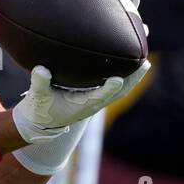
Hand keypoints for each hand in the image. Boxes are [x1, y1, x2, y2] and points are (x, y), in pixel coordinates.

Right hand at [13, 61, 149, 142]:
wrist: (43, 121)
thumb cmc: (41, 108)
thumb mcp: (37, 96)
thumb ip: (39, 83)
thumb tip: (41, 69)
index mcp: (81, 105)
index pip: (98, 97)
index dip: (108, 89)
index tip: (118, 79)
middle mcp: (94, 104)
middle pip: (118, 92)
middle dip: (132, 78)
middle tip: (145, 63)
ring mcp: (97, 100)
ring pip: (121, 89)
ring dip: (134, 76)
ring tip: (145, 62)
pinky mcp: (96, 95)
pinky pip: (116, 87)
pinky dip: (126, 76)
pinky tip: (130, 65)